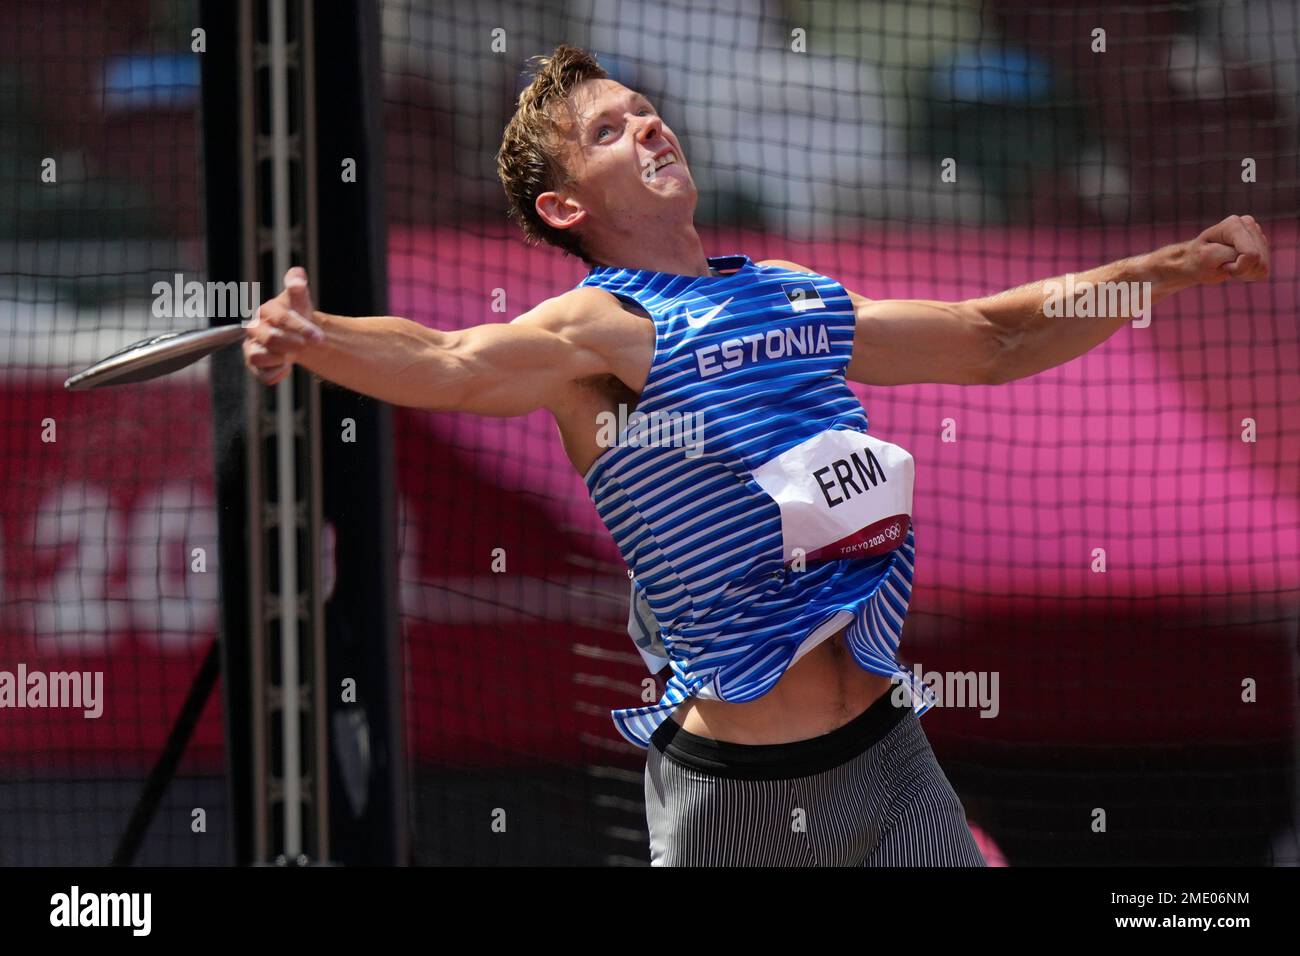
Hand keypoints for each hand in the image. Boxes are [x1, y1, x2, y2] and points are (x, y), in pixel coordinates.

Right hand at [243, 266, 325, 385]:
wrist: (296, 334)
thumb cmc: (297, 314)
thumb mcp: (300, 299)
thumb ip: (297, 286)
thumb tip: (298, 277)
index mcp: (267, 311)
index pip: (281, 317)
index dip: (301, 328)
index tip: (320, 338)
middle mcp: (255, 328)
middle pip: (270, 338)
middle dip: (292, 344)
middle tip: (307, 346)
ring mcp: (252, 347)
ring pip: (258, 357)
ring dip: (280, 359)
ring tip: (291, 356)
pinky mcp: (255, 366)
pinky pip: (262, 376)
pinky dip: (276, 374)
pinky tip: (287, 368)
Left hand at [1190, 215, 1270, 284]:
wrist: (1197, 261)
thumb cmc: (1199, 259)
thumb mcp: (1207, 258)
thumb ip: (1229, 254)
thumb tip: (1255, 256)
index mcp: (1234, 224)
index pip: (1251, 254)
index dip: (1236, 267)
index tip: (1221, 264)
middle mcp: (1248, 224)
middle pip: (1259, 261)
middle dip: (1241, 270)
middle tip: (1223, 265)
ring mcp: (1257, 234)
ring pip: (1263, 266)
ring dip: (1244, 272)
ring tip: (1228, 265)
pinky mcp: (1262, 245)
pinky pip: (1263, 270)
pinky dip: (1248, 273)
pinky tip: (1236, 266)